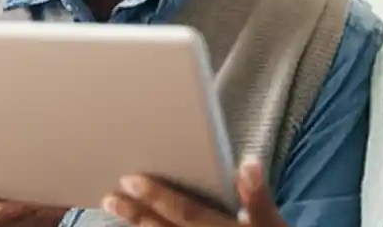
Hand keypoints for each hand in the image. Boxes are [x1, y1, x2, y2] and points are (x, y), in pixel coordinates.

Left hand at [100, 158, 287, 226]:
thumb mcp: (272, 224)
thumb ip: (258, 196)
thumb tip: (249, 162)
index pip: (186, 212)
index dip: (157, 197)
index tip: (130, 179)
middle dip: (136, 213)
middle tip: (111, 195)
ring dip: (137, 225)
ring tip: (113, 208)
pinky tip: (133, 224)